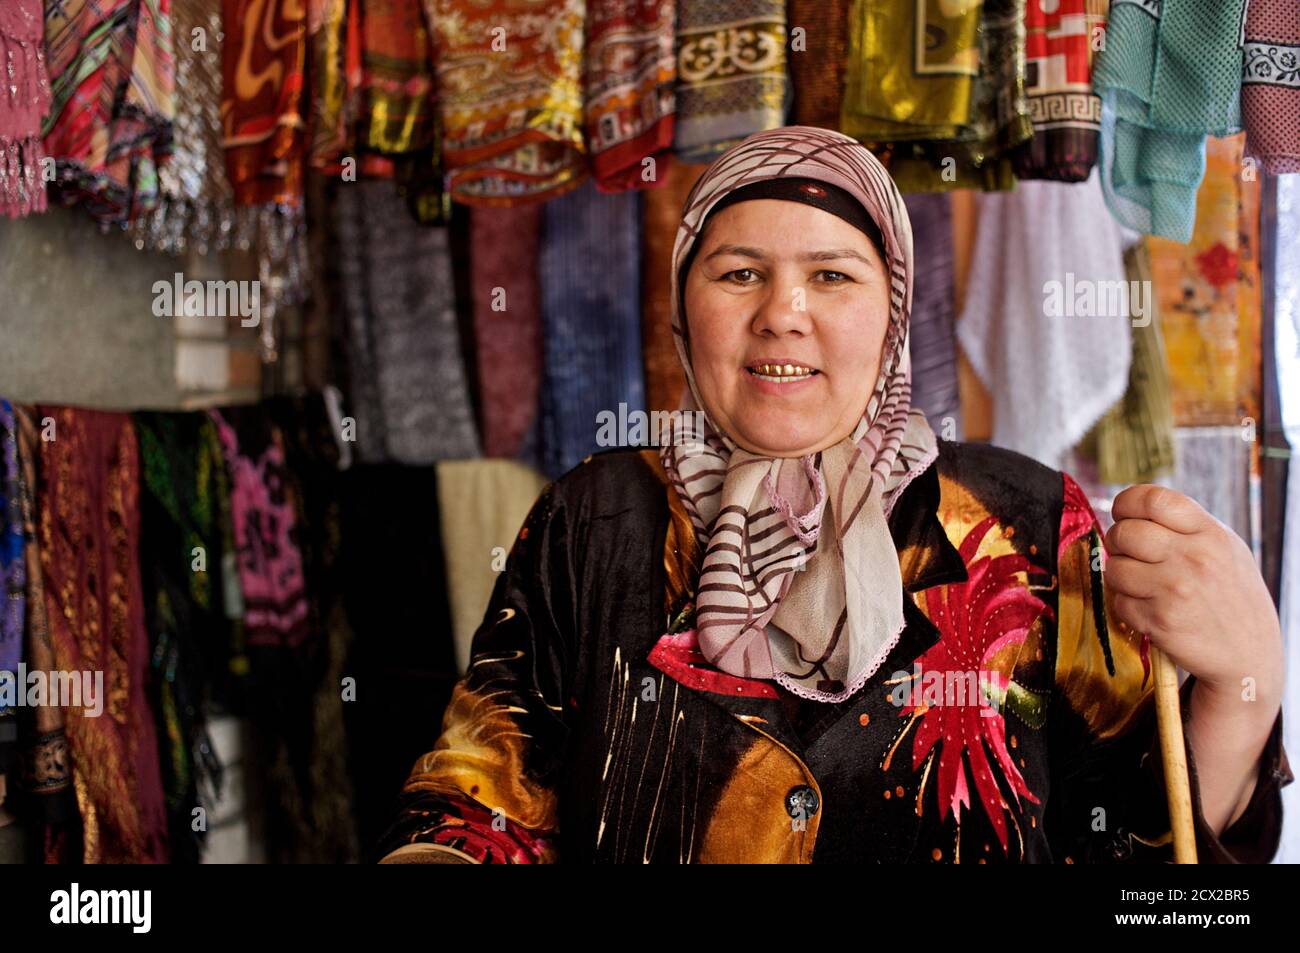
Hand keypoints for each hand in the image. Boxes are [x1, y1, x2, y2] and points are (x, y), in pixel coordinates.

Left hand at [1102, 485, 1282, 709]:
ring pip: (1115, 568)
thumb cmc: (1230, 595)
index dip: (1127, 503)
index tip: (1123, 514)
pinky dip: (1127, 606)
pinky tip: (1150, 609)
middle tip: (1131, 554)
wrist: (1248, 654)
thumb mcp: (1223, 549)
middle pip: (1124, 532)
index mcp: (1211, 534)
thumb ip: (1184, 527)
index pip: (1154, 500)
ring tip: (1143, 584)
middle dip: (1118, 542)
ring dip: (1120, 577)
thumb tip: (1129, 512)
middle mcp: (1193, 558)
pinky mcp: (1159, 621)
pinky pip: (1118, 602)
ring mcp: (1175, 590)